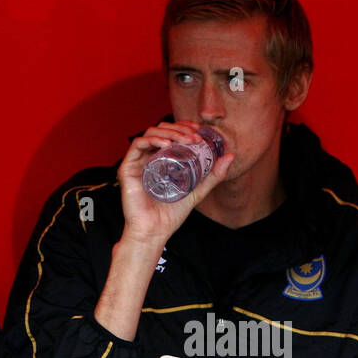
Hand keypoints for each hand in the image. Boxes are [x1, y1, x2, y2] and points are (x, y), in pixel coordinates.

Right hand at [117, 119, 233, 250]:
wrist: (155, 231)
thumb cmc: (171, 214)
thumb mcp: (197, 190)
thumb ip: (212, 175)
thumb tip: (230, 156)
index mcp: (161, 160)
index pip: (170, 134)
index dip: (183, 126)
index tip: (198, 129)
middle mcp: (148, 158)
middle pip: (161, 130)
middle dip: (179, 129)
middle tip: (195, 137)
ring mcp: (138, 162)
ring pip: (150, 133)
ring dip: (170, 132)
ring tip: (185, 140)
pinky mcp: (127, 168)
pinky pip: (137, 144)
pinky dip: (153, 140)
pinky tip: (167, 145)